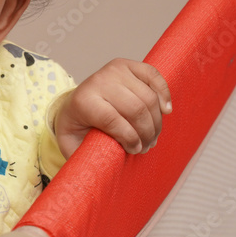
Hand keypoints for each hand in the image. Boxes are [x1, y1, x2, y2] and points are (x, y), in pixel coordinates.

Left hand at [53, 58, 171, 156]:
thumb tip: (96, 172)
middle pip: (135, 109)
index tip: (134, 150)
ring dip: (156, 121)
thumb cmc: (76, 126)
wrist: (74, 102)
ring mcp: (114, 70)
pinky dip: (164, 94)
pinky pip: (154, 76)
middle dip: (145, 133)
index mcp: (82, 101)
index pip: (113, 120)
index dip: (129, 138)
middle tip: (146, 146)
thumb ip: (82, 156)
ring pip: (148, 98)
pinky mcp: (129, 65)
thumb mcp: (70, 144)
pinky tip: (165, 110)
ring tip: (152, 136)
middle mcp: (98, 81)